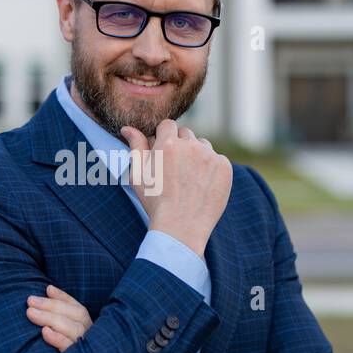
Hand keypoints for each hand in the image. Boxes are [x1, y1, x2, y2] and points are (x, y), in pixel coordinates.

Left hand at [26, 287, 165, 352]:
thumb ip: (75, 348)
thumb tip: (48, 331)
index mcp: (100, 339)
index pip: (81, 312)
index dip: (64, 299)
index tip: (47, 288)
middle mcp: (102, 345)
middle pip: (76, 317)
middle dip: (52, 306)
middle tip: (29, 300)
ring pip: (75, 331)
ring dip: (51, 318)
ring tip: (31, 312)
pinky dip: (60, 342)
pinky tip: (45, 335)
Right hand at [121, 120, 231, 258]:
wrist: (181, 228)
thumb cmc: (155, 202)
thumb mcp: (138, 175)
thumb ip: (136, 147)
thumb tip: (127, 128)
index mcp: (168, 144)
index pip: (168, 125)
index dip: (163, 137)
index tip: (163, 152)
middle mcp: (191, 146)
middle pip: (185, 134)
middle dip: (179, 145)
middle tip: (174, 168)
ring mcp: (210, 156)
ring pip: (202, 145)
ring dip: (196, 154)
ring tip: (188, 178)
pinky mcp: (224, 168)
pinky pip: (217, 160)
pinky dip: (210, 168)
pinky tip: (202, 185)